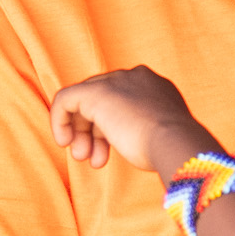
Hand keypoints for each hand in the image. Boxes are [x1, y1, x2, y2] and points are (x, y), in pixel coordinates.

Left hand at [49, 66, 205, 171]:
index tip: (104, 152)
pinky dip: (60, 120)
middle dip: (92, 132)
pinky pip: (65, 99)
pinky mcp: (95, 91)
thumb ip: (145, 128)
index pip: (121, 102)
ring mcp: (115, 81)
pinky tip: (63, 141)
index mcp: (154, 86)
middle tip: (89, 158)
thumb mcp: (160, 134)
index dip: (108, 128)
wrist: (175, 142)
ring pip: (85, 102)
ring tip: (83, 157)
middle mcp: (135, 77)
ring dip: (80, 133)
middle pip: (102, 101)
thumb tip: (129, 138)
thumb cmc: (172, 148)